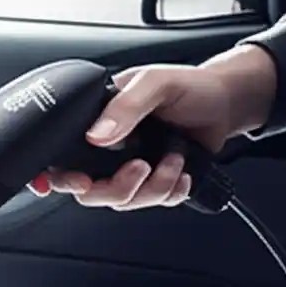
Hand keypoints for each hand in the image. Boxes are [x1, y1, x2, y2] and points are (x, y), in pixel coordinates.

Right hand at [30, 44, 276, 209]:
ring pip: (122, 201)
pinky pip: (150, 203)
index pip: (62, 157)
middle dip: (117, 187)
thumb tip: (97, 134)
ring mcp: (128, 169)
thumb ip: (125, 106)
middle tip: (140, 167)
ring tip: (173, 159)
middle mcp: (106, 151)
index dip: (59, 177)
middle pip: (90, 192)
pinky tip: (181, 170)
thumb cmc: (189, 86)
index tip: (77, 182)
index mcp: (95, 123)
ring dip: (153, 186)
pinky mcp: (152, 183)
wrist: (226, 103)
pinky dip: (170, 192)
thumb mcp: (155, 83)